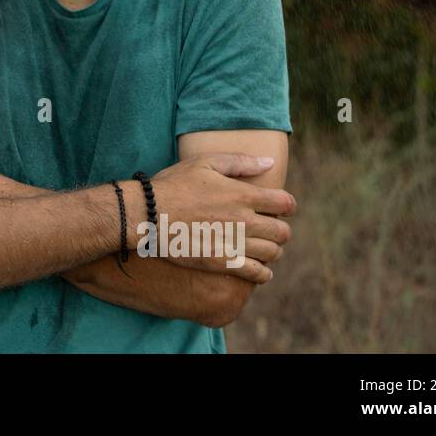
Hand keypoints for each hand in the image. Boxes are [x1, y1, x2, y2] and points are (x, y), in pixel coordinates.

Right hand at [149, 153, 295, 283]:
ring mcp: (235, 243)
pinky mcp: (223, 263)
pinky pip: (257, 274)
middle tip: (269, 229)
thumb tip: (269, 162)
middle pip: (283, 231)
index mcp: (244, 195)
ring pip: (273, 253)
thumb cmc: (173, 185)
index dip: (287, 205)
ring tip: (262, 248)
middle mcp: (245, 220)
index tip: (280, 207)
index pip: (286, 203)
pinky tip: (258, 269)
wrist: (148, 214)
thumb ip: (240, 162)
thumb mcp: (204, 163)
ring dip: (272, 250)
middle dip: (280, 229)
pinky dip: (263, 273)